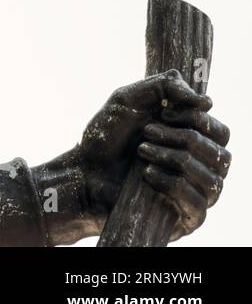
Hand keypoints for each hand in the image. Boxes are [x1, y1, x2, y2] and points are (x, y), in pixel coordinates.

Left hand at [79, 70, 230, 237]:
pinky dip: (170, 182)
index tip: (163, 112)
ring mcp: (194, 193)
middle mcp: (200, 167)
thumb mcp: (127, 99)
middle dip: (184, 138)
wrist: (83, 170)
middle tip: (147, 132)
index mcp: (192, 139)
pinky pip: (197, 201)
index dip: (196, 119)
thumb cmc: (105, 137)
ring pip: (211, 178)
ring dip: (173, 158)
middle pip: (221, 154)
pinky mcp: (184, 216)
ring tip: (142, 151)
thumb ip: (164, 86)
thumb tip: (207, 102)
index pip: (221, 132)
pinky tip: (146, 174)